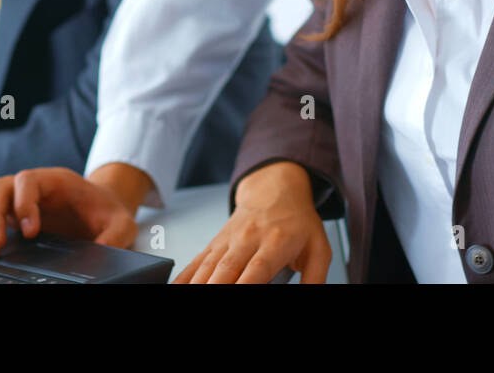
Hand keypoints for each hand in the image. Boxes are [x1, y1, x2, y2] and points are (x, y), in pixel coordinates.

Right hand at [0, 167, 137, 260]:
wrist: (101, 209)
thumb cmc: (108, 213)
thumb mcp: (122, 223)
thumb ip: (116, 236)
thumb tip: (103, 253)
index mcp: (57, 180)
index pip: (28, 180)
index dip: (24, 204)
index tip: (31, 233)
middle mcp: (32, 185)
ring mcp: (17, 198)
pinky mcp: (9, 213)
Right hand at [173, 161, 330, 283]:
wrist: (276, 188)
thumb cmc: (298, 221)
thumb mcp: (319, 249)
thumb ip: (316, 279)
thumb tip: (311, 296)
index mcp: (276, 242)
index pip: (257, 270)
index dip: (245, 287)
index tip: (237, 296)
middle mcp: (248, 240)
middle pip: (226, 271)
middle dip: (214, 290)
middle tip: (204, 304)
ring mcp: (228, 240)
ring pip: (207, 267)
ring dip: (197, 285)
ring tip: (188, 296)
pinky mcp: (215, 242)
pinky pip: (196, 261)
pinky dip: (183, 277)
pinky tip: (174, 286)